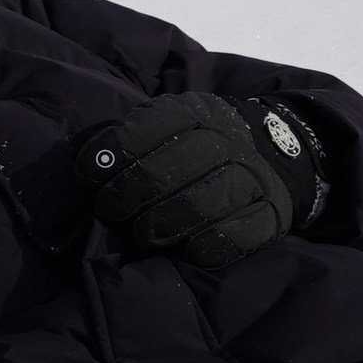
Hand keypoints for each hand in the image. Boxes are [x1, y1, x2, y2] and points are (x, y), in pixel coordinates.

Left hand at [89, 91, 325, 270]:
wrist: (277, 156)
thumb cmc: (198, 148)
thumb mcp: (170, 127)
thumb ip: (130, 139)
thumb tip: (85, 159)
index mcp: (198, 112)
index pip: (153, 123)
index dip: (115, 148)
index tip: (87, 174)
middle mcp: (229, 140)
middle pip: (174, 164)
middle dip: (131, 191)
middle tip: (109, 210)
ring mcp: (254, 176)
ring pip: (205, 201)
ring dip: (164, 222)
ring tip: (142, 234)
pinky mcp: (272, 213)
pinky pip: (239, 235)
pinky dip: (206, 246)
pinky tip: (185, 250)